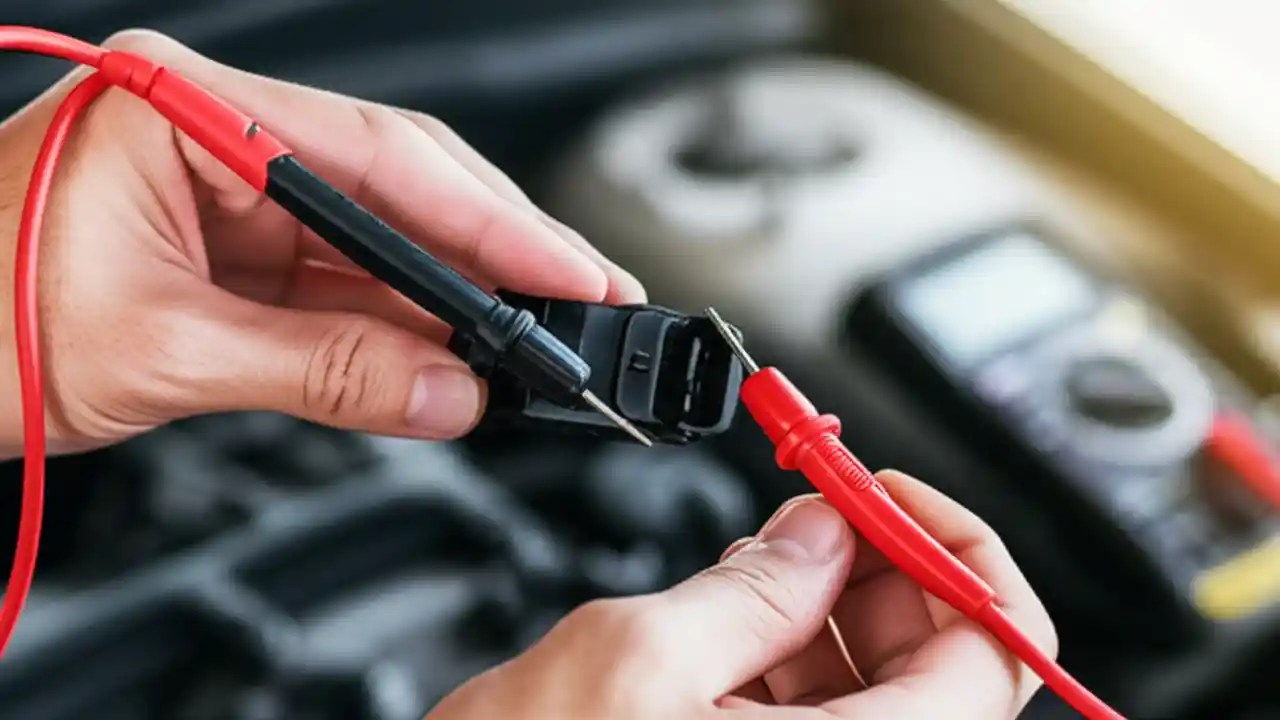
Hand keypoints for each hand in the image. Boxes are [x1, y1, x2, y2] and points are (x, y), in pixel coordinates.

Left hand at [0, 29, 643, 457]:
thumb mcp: (160, 351)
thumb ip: (323, 371)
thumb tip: (446, 392)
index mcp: (187, 108)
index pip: (381, 156)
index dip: (491, 222)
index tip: (567, 273)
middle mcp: (217, 133)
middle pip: (398, 185)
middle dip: (494, 255)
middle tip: (578, 308)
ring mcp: (227, 190)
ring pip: (379, 239)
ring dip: (454, 298)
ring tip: (528, 344)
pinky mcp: (231, 246)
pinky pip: (343, 281)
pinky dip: (400, 324)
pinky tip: (451, 355)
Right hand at [429, 471, 1055, 719]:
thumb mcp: (633, 659)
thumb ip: (751, 586)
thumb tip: (820, 532)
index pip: (994, 650)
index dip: (954, 549)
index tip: (883, 493)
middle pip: (939, 667)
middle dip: (878, 570)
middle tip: (815, 509)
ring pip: (876, 695)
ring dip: (828, 612)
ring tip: (759, 562)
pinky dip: (789, 663)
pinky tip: (736, 621)